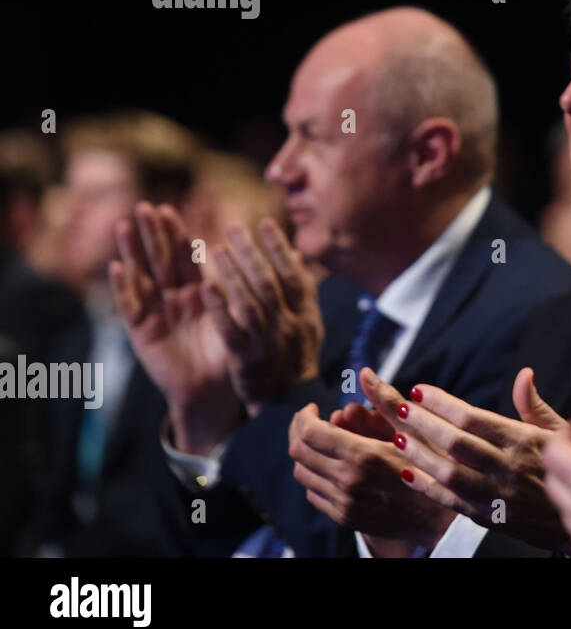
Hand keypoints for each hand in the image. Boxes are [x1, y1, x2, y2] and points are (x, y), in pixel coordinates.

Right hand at [109, 202, 241, 455]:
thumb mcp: (243, 318)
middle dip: (153, 234)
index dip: (176, 234)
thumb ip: (251, 288)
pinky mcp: (143, 333)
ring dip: (133, 252)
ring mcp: (157, 314)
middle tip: (146, 206)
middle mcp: (175, 299)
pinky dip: (124, 288)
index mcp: (199, 292)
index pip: (186, 257)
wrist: (214, 393)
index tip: (169, 208)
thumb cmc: (230, 355)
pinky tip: (116, 267)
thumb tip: (287, 254)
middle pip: (162, 260)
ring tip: (125, 225)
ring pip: (143, 276)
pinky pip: (131, 307)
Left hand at [205, 219, 323, 416]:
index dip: (279, 249)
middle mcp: (289, 326)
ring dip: (234, 274)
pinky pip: (232, 331)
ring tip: (216, 248)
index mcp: (306, 314)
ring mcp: (267, 343)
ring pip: (251, 303)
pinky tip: (205, 287)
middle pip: (270, 283)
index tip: (264, 224)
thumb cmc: (295, 358)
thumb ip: (302, 291)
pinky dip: (220, 308)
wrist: (287, 405)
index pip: (294, 274)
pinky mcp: (245, 360)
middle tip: (233, 227)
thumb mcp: (308, 324)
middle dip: (252, 253)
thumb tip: (295, 254)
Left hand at [289, 400, 455, 551]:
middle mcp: (347, 481)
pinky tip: (334, 467)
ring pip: (302, 474)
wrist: (439, 517)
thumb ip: (385, 400)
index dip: (305, 416)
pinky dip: (316, 476)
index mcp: (362, 455)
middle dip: (299, 430)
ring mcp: (343, 503)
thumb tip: (365, 374)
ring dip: (307, 454)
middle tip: (312, 420)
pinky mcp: (344, 517)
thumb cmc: (431, 466)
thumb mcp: (414, 429)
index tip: (315, 408)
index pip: (310, 433)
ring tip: (324, 442)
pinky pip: (313, 494)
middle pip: (299, 452)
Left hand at [360, 366, 570, 549]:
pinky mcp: (490, 520)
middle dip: (423, 422)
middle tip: (399, 407)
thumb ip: (536, 405)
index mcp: (524, 442)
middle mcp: (508, 468)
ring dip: (418, 453)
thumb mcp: (563, 433)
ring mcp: (497, 497)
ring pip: (447, 473)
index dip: (442, 402)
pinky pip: (451, 502)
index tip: (421, 390)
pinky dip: (427, 487)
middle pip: (455, 442)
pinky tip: (408, 473)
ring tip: (396, 435)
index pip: (473, 418)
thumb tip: (524, 375)